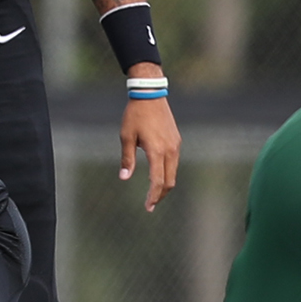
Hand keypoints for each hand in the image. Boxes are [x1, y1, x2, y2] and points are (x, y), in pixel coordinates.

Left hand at [120, 94, 180, 211]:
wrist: (150, 95)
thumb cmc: (135, 115)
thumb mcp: (126, 137)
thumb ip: (127, 159)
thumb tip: (124, 177)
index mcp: (156, 150)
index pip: (157, 181)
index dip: (153, 196)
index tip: (147, 207)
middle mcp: (169, 150)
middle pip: (169, 180)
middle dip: (160, 194)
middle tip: (150, 204)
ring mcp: (175, 144)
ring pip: (173, 172)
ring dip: (164, 184)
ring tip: (153, 192)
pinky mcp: (176, 140)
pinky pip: (174, 161)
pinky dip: (167, 172)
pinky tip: (158, 173)